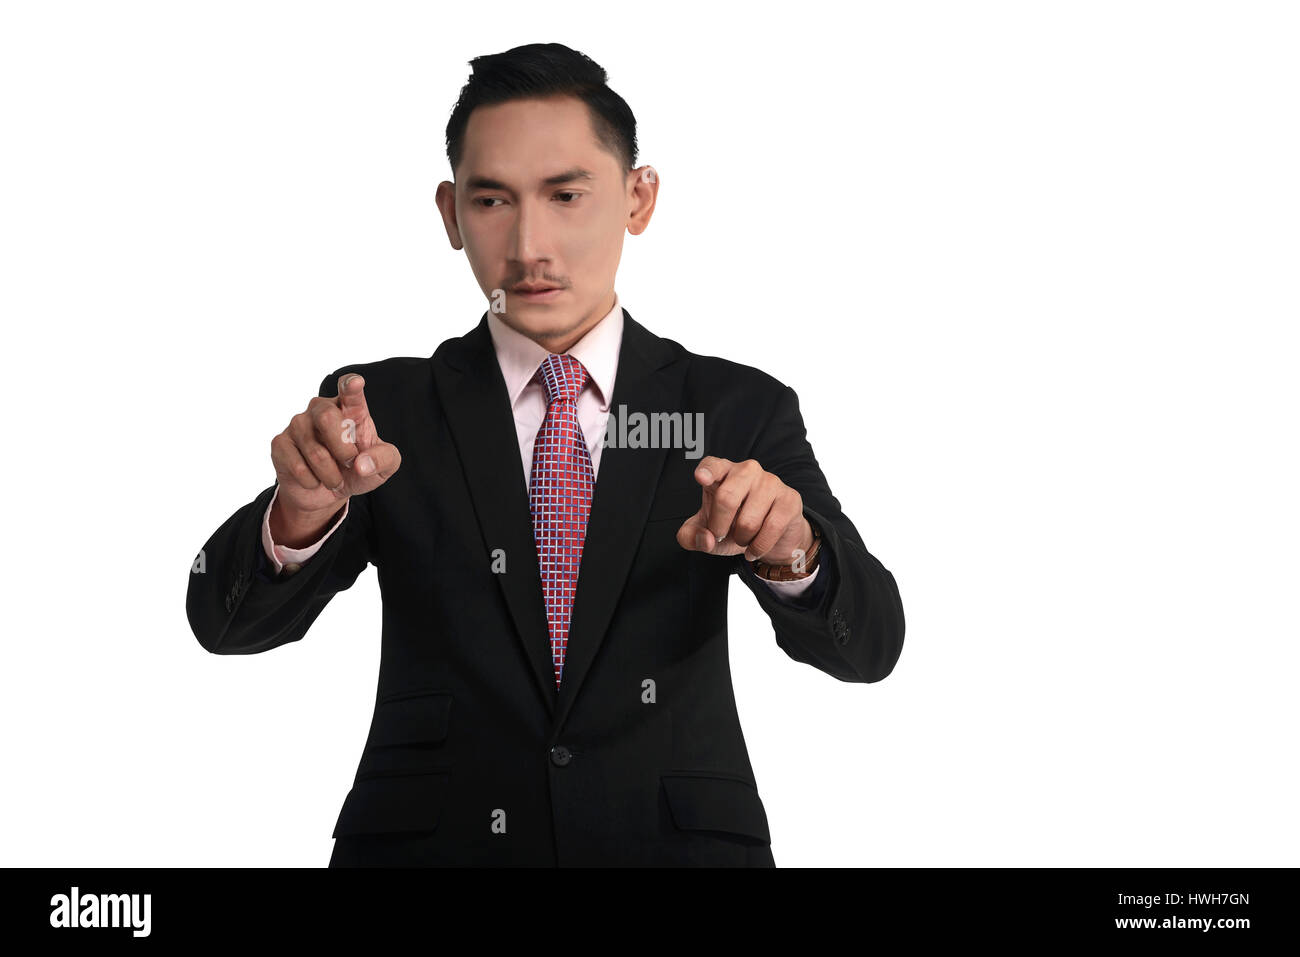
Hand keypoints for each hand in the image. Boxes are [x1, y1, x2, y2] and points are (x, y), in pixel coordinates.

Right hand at [269, 373, 400, 543]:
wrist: (329, 492)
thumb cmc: (358, 469)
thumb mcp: (384, 466)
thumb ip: (383, 459)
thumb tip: (361, 464)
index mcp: (350, 408)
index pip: (349, 390)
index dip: (351, 386)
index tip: (355, 383)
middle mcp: (321, 408)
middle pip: (326, 417)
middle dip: (343, 450)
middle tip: (350, 463)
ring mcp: (298, 424)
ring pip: (315, 452)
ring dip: (331, 475)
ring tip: (335, 479)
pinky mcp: (280, 443)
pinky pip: (298, 467)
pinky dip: (313, 482)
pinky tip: (315, 480)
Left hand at [676, 456, 813, 563]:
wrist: (771, 538)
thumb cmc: (733, 527)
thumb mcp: (706, 533)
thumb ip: (692, 536)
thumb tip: (707, 539)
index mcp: (722, 472)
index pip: (713, 465)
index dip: (707, 471)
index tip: (701, 478)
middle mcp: (747, 470)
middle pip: (726, 498)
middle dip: (719, 527)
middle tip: (721, 535)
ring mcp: (770, 481)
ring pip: (749, 520)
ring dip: (742, 539)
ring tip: (743, 539)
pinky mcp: (789, 498)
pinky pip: (771, 528)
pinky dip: (759, 546)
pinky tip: (755, 549)